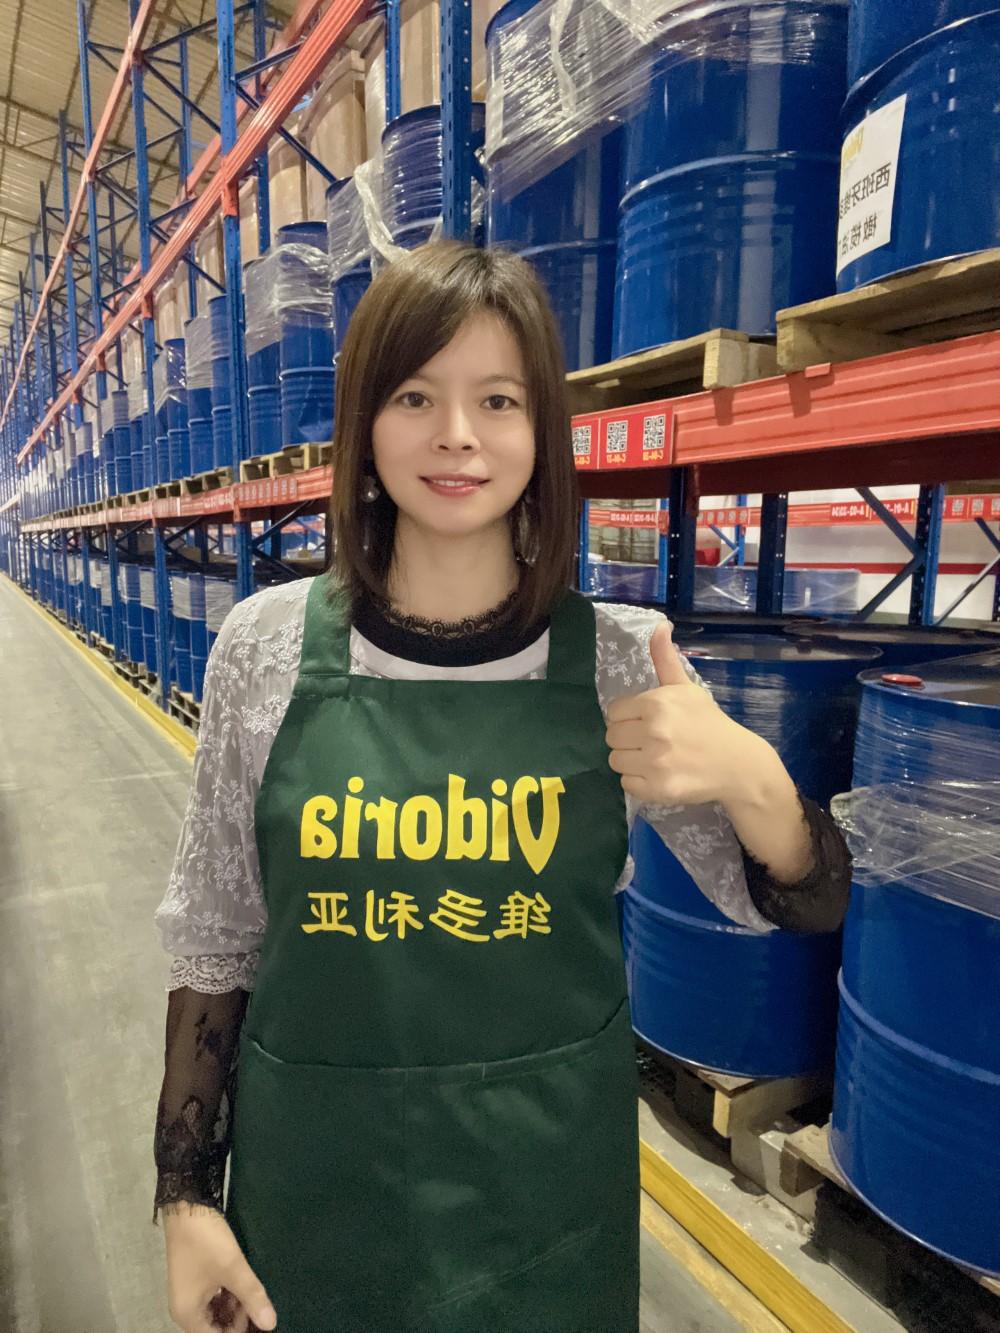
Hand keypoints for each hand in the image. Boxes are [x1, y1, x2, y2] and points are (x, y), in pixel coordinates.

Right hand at [163, 1203, 276, 1332]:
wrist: (187, 1207)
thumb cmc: (206, 1241)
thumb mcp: (233, 1268)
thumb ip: (252, 1297)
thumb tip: (271, 1324)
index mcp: (188, 1314)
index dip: (239, 1332)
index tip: (259, 1322)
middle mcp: (185, 1309)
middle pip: (215, 1328)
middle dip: (238, 1320)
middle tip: (258, 1303)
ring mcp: (190, 1293)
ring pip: (216, 1312)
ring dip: (235, 1307)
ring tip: (254, 1292)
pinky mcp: (195, 1279)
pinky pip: (214, 1298)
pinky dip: (229, 1295)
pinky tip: (244, 1284)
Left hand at [606, 622, 767, 807]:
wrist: (737, 763)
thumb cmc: (708, 722)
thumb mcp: (686, 688)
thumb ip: (665, 659)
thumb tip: (659, 624)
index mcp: (657, 704)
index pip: (614, 711)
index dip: (628, 717)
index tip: (647, 722)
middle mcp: (653, 732)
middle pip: (611, 736)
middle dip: (627, 739)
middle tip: (650, 741)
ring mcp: (655, 762)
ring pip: (615, 761)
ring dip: (630, 761)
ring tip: (653, 758)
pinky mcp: (658, 789)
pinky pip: (627, 785)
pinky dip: (639, 782)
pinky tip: (658, 775)